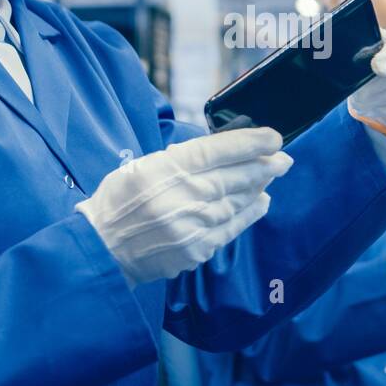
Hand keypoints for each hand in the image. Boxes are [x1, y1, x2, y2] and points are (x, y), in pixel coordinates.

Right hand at [77, 128, 292, 283]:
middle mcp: (183, 195)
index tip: (273, 137)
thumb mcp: (143, 165)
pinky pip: (232, 228)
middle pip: (235, 176)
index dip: (250, 142)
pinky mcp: (196, 248)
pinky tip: (261, 202)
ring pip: (237, 200)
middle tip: (283, 158)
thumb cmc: (120, 200)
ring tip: (272, 174)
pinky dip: (250, 213)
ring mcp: (192, 224)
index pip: (218, 150)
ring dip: (260, 186)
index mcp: (167, 168)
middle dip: (265, 165)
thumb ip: (182, 159)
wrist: (102, 248)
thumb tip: (222, 151)